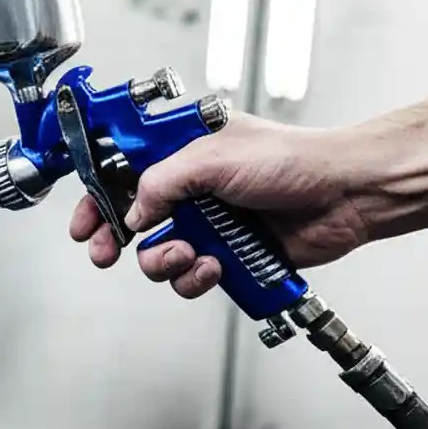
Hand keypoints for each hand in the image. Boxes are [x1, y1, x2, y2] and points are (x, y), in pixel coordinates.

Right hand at [68, 112, 369, 298]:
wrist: (345, 197)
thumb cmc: (294, 160)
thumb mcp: (214, 157)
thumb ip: (161, 182)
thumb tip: (131, 214)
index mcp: (181, 151)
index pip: (121, 169)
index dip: (96, 194)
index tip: (82, 219)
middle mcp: (190, 187)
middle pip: (128, 219)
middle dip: (113, 238)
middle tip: (104, 251)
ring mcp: (207, 223)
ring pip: (157, 254)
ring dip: (164, 260)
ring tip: (186, 253)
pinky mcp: (225, 255)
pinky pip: (189, 277)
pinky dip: (196, 277)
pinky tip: (215, 264)